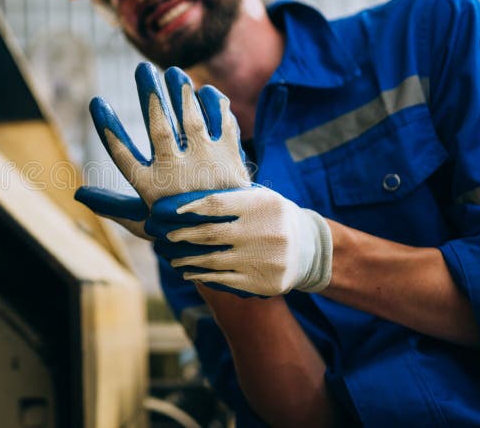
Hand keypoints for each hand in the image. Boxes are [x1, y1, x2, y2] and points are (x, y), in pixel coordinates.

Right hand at [75, 63, 251, 237]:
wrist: (226, 235)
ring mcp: (206, 164)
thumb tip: (77, 192)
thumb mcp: (140, 219)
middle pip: (158, 129)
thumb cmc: (175, 224)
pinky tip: (204, 92)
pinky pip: (222, 122)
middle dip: (149, 95)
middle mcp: (177, 174)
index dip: (108, 128)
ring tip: (173, 72)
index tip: (97, 102)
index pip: (122, 154)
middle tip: (142, 69)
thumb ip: (111, 204)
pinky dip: (214, 104)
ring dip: (181, 92)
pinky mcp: (230, 156)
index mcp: (151, 187)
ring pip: (191, 121)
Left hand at [147, 186, 333, 295]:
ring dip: (188, 259)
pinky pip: (223, 279)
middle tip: (169, 237)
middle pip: (210, 234)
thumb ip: (231, 198)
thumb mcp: (261, 198)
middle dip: (184, 236)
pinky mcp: (262, 282)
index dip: (191, 208)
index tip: (175, 213)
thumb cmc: (273, 217)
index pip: (216, 204)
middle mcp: (265, 231)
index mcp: (262, 205)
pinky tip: (190, 273)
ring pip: (213, 260)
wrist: (309, 249)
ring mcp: (264, 259)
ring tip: (175, 258)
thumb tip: (185, 201)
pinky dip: (202, 276)